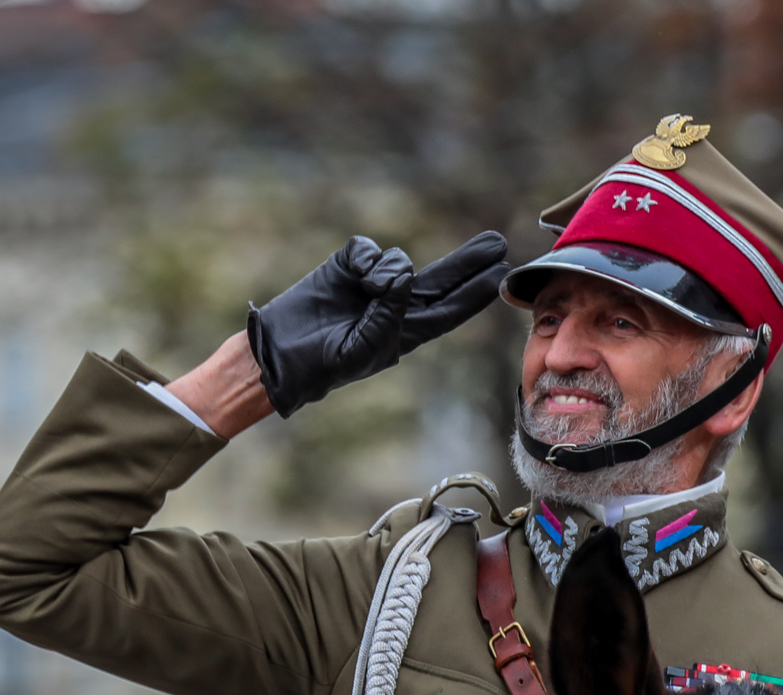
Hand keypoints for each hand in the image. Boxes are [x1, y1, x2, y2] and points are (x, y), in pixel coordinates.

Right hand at [247, 231, 511, 417]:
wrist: (281, 352)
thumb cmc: (325, 362)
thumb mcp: (367, 348)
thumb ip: (390, 313)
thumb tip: (400, 273)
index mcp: (406, 332)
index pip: (449, 310)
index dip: (475, 293)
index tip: (501, 276)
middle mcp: (394, 304)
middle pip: (441, 278)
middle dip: (468, 261)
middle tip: (496, 243)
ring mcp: (371, 283)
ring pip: (399, 261)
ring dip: (389, 273)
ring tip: (368, 292)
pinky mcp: (347, 265)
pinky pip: (368, 250)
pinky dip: (365, 262)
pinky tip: (354, 278)